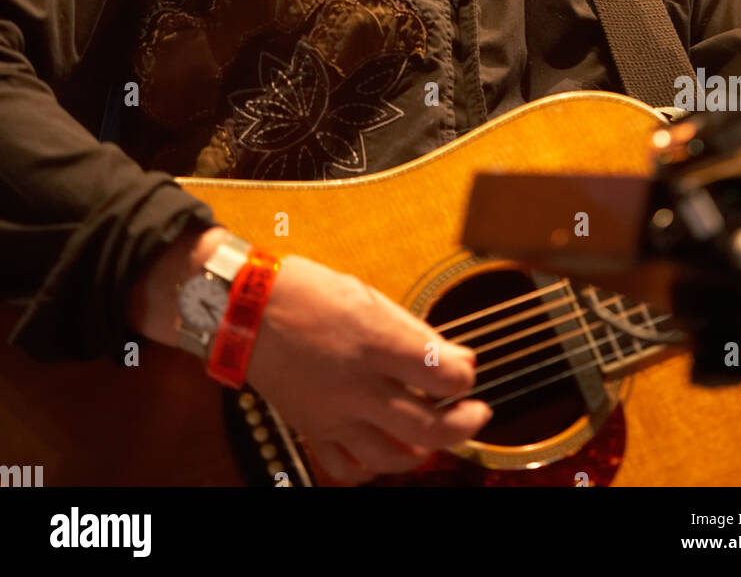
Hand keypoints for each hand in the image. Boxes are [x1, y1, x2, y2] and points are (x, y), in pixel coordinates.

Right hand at [246, 254, 491, 484]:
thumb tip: (457, 356)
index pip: (444, 376)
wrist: (243, 308)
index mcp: (374, 342)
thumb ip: (414, 330)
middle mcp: (357, 385)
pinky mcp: (312, 429)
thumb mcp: (366, 294)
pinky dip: (373, 467)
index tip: (466, 368)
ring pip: (393, 457)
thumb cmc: (306, 292)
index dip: (467, 375)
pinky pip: (348, 469)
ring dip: (425, 450)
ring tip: (432, 433)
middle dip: (465, 424)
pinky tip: (385, 448)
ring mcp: (333, 414)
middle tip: (476, 413)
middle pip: (429, 428)